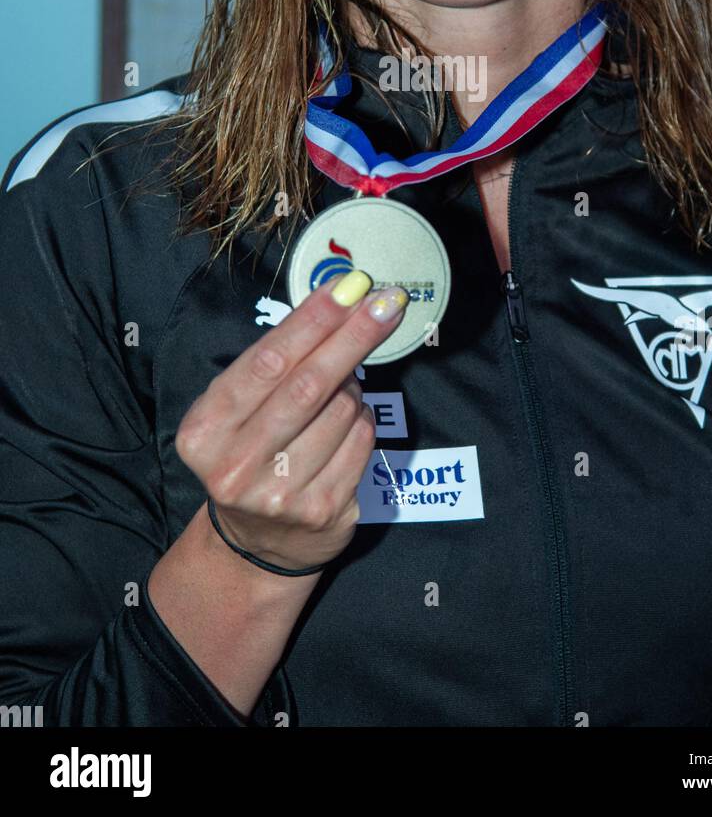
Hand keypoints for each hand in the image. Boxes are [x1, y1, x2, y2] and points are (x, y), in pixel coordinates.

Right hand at [175, 271, 407, 572]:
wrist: (257, 543)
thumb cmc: (251, 451)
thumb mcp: (240, 409)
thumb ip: (276, 363)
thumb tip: (342, 299)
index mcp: (205, 430)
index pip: (268, 361)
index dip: (314, 319)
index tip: (349, 286)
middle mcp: (235, 466)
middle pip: (310, 385)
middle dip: (353, 336)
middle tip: (386, 301)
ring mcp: (280, 495)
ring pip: (342, 411)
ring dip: (354, 386)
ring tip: (342, 386)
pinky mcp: (321, 511)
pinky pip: (361, 441)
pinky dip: (363, 419)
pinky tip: (350, 420)